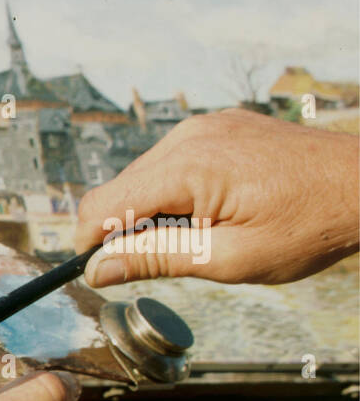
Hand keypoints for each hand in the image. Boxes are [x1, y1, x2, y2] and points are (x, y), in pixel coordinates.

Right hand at [74, 109, 359, 286]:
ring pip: (142, 178)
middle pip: (117, 191)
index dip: (89, 244)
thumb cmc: (310, 225)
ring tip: (202, 235)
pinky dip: (175, 194)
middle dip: (125, 231)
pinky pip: (171, 163)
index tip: (100, 274)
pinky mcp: (217, 127)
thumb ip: (156, 260)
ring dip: (152, 213)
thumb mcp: (229, 258)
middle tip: (170, 261)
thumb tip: (98, 269)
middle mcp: (188, 136)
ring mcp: (204, 127)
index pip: (101, 205)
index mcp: (187, 167)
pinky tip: (212, 211)